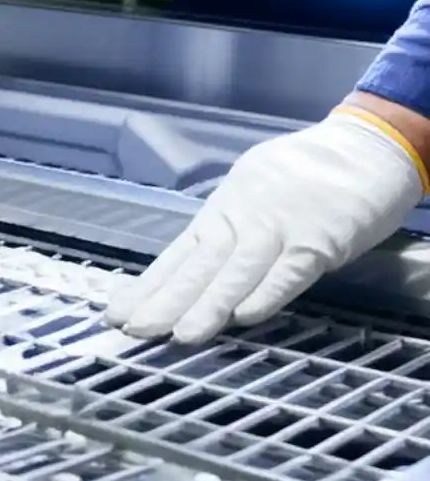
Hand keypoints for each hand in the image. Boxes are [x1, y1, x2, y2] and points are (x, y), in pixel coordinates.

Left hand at [107, 102, 427, 342]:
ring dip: (208, 306)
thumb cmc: (304, 175)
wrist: (365, 145)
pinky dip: (269, 291)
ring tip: (181, 335)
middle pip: (199, 267)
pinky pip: (292, 269)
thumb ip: (222, 234)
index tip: (116, 312)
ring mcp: (280, 228)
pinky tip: (245, 316)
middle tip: (133, 328)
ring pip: (238, 271)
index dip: (147, 287)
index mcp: (222, 213)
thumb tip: (187, 271)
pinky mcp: (320, 238)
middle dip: (164, 302)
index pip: (177, 257)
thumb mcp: (250, 196)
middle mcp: (243, 220)